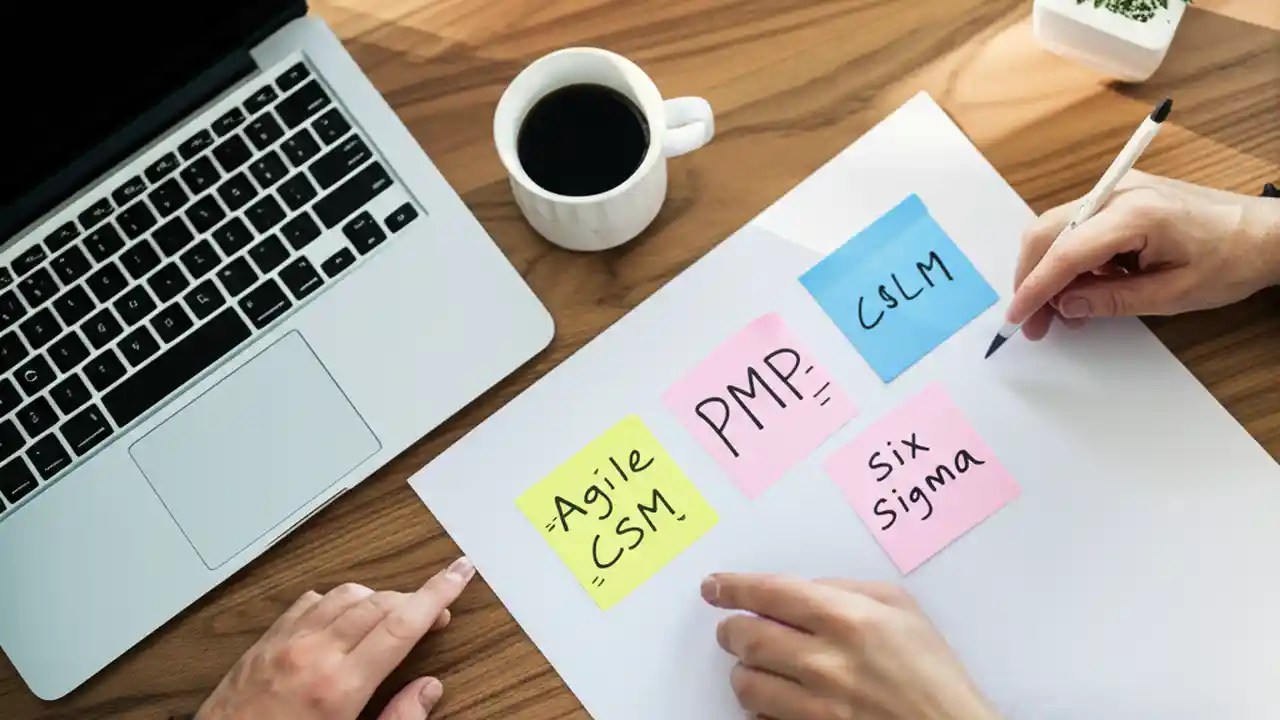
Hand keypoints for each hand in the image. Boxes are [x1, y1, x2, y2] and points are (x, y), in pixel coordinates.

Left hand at [196, 557, 476, 719]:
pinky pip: (308, 603)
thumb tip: (428, 690)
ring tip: (394, 614)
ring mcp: (284, 645)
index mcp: (340, 687)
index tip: (460, 573)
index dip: (439, 593)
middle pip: (380, 603)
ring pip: (344, 595)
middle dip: (415, 598)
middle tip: (436, 611)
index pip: (404, 624)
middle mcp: (312, 655)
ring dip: (377, 598)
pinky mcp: (262, 644)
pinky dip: (335, 601)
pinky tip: (342, 616)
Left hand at [703, 574, 997, 719]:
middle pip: (746, 637)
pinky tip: (779, 696)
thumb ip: (846, 589)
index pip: (768, 593)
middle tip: (733, 627)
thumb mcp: (900, 608)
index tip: (714, 587)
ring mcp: (817, 706)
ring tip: (759, 665)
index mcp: (846, 618)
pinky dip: (761, 706)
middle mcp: (825, 661)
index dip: (733, 587)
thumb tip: (800, 589)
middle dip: (731, 629)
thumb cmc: (932, 671)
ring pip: (746, 683)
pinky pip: (763, 719)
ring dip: (745, 670)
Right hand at [1009, 170, 1279, 338]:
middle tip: (1036, 322)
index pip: (1065, 251)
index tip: (1017, 317)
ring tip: (1062, 311)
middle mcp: (1119, 193)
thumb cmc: (1231, 260)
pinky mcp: (1121, 197)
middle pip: (1048, 232)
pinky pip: (1077, 226)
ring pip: (1057, 228)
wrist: (1265, 232)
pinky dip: (1069, 258)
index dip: (1034, 287)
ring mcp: (1118, 190)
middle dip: (1032, 279)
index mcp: (1136, 215)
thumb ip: (1112, 300)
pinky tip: (1083, 288)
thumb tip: (1066, 305)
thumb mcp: (1173, 294)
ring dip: (1049, 270)